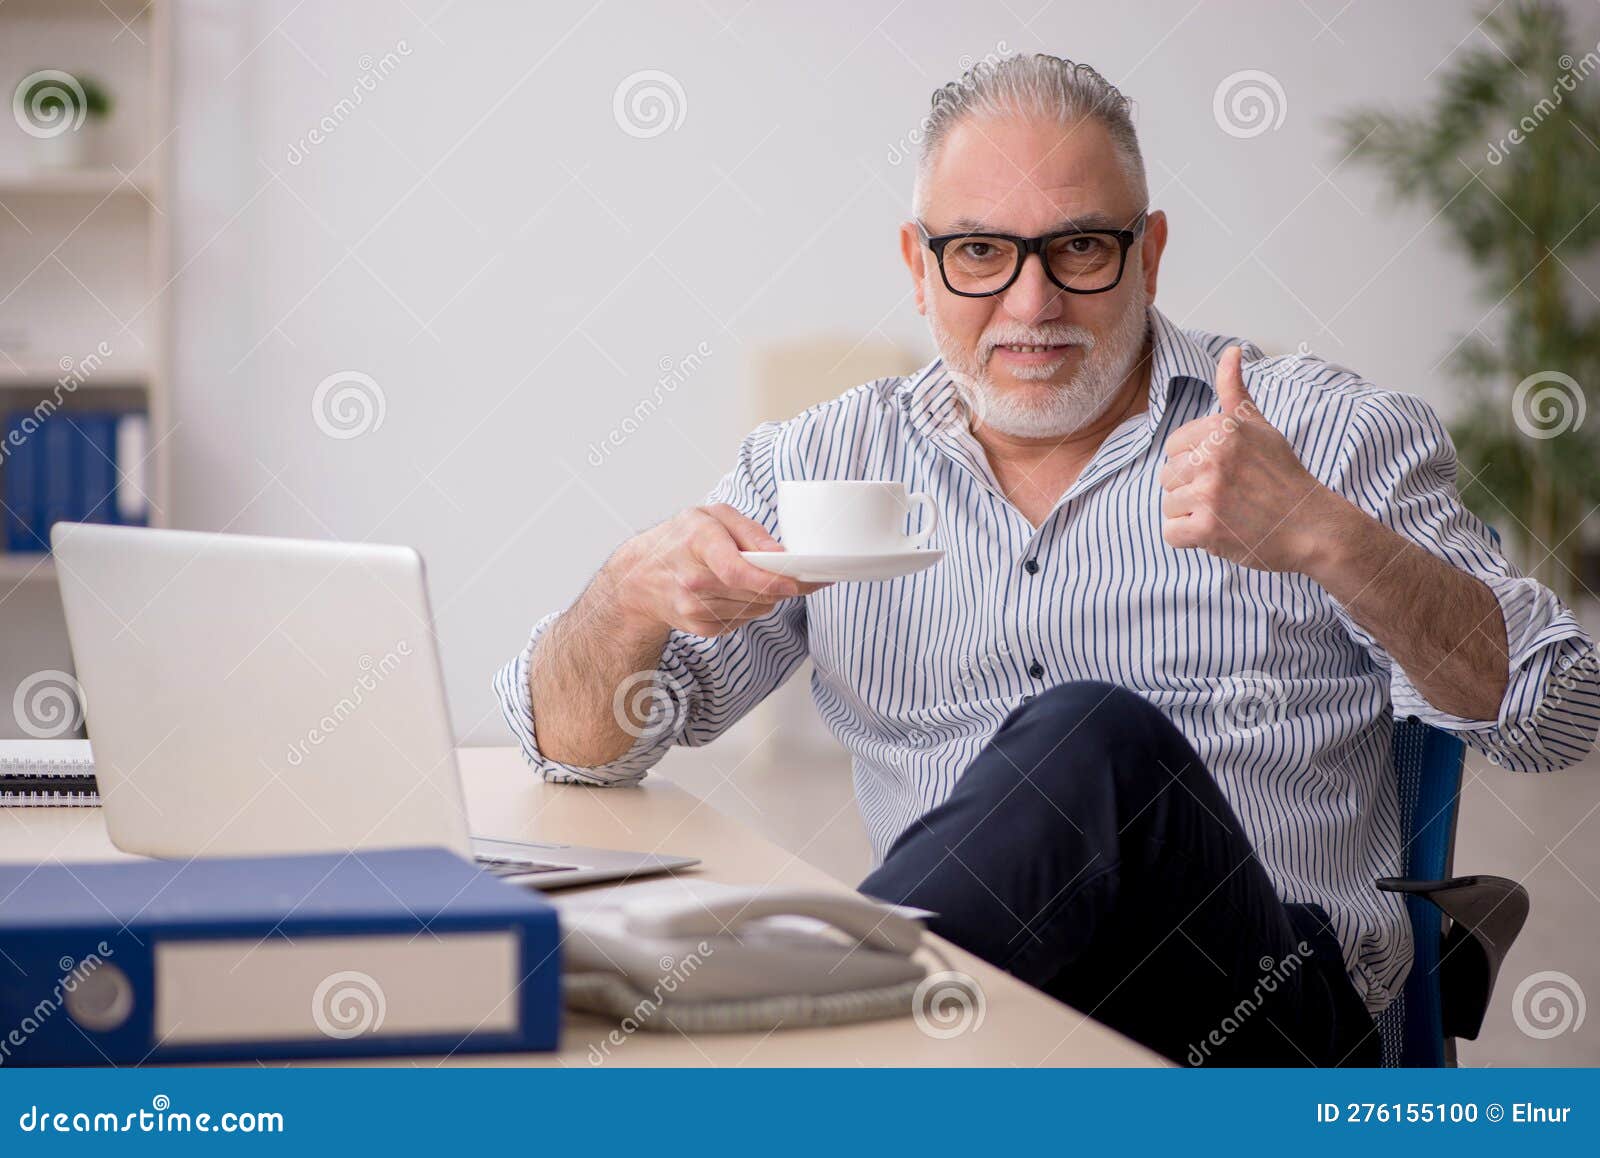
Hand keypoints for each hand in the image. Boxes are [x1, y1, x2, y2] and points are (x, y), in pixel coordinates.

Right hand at [606, 503, 826, 636]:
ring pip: (754, 609)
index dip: (769, 580)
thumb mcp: (712, 516)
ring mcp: (692, 607)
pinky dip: (748, 609)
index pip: (736, 570)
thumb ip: (749, 531)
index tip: (794, 582)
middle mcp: (691, 579)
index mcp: (697, 542)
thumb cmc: (680, 540)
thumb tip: (781, 555)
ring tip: (757, 579)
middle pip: (753, 593)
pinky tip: (736, 594)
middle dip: (781, 586)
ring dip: (766, 597)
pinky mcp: (698, 627)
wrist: (639, 577)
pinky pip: (741, 622)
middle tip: (799, 577)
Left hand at [1159, 347, 1350, 572]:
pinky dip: (1190, 539)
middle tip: (1228, 495)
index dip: (1194, 463)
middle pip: (1166, 476)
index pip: (1173, 447)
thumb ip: (1236, 391)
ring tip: (1226, 513)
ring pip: (1168, 505)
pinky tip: (1218, 532)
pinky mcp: (1206, 528)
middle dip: (1190, 489)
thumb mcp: (1261, 426)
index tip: (1225, 471)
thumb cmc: (1282, 476)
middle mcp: (1213, 457)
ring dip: (1191, 515)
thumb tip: (1231, 350)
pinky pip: (1171, 534)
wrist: (1311, 526)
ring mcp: (1209, 493)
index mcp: (1222, 428)